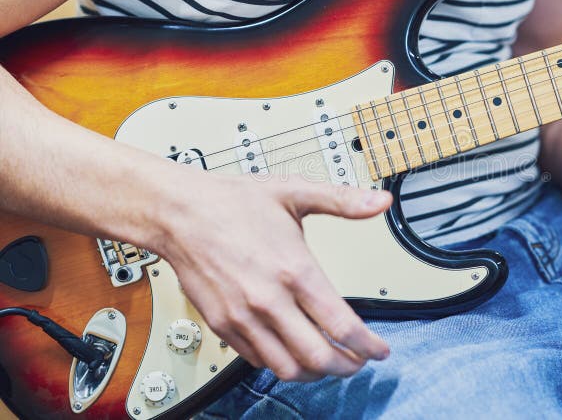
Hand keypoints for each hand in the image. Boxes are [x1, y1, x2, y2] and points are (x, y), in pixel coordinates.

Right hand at [150, 172, 391, 380]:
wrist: (178, 212)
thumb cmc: (232, 202)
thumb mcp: (294, 191)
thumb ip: (342, 200)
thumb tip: (379, 201)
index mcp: (294, 270)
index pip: (341, 325)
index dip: (367, 345)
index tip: (379, 349)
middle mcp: (269, 300)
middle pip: (317, 357)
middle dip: (346, 366)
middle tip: (358, 361)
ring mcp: (243, 317)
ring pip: (287, 367)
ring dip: (315, 372)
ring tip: (329, 362)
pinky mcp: (222, 325)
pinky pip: (257, 360)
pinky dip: (281, 363)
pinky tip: (292, 352)